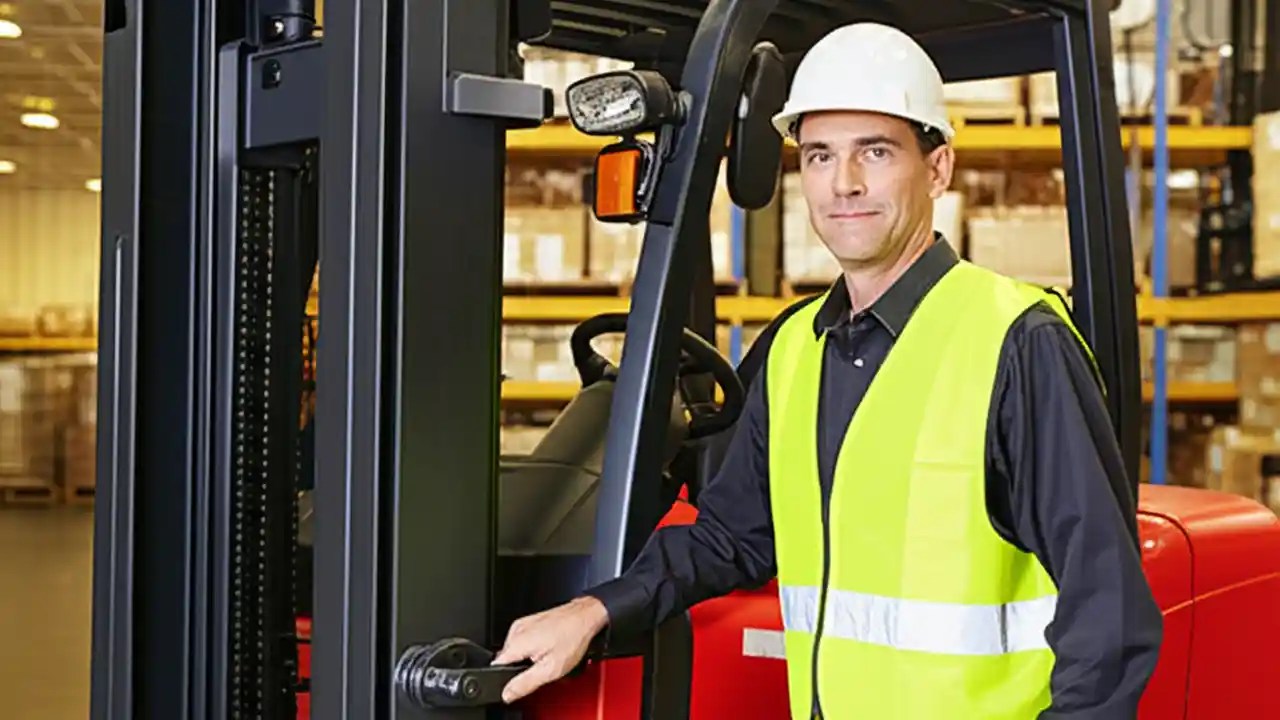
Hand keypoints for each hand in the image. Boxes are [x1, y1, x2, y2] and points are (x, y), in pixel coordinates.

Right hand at [492, 595, 609, 703]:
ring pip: (516, 649)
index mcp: (516, 643)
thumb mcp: (550, 669)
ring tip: (548, 654)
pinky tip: (550, 645)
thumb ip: (525, 683)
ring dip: (528, 656)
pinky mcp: (531, 621)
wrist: (586, 616)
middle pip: (507, 659)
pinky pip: (524, 639)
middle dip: (520, 667)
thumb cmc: (573, 638)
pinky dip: (533, 646)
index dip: (508, 678)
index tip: (524, 677)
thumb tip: (508, 693)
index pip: (497, 667)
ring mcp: (523, 624)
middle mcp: (516, 631)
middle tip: (541, 666)